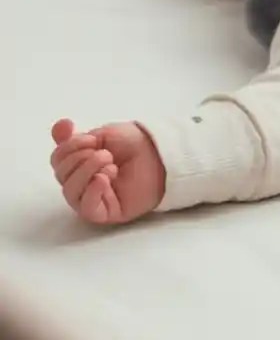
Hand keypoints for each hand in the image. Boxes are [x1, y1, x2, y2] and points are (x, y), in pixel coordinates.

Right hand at [50, 119, 164, 224]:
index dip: (68, 147)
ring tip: (110, 164)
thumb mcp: (103, 134)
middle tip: (104, 153)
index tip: (91, 139)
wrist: (161, 154)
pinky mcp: (106, 213)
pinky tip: (102, 179)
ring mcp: (93, 198)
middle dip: (79, 159)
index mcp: (79, 163)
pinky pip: (87, 209)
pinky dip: (91, 192)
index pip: (58, 160)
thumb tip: (60, 127)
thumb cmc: (135, 145)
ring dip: (86, 172)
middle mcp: (83, 182)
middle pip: (62, 175)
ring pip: (71, 192)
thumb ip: (77, 136)